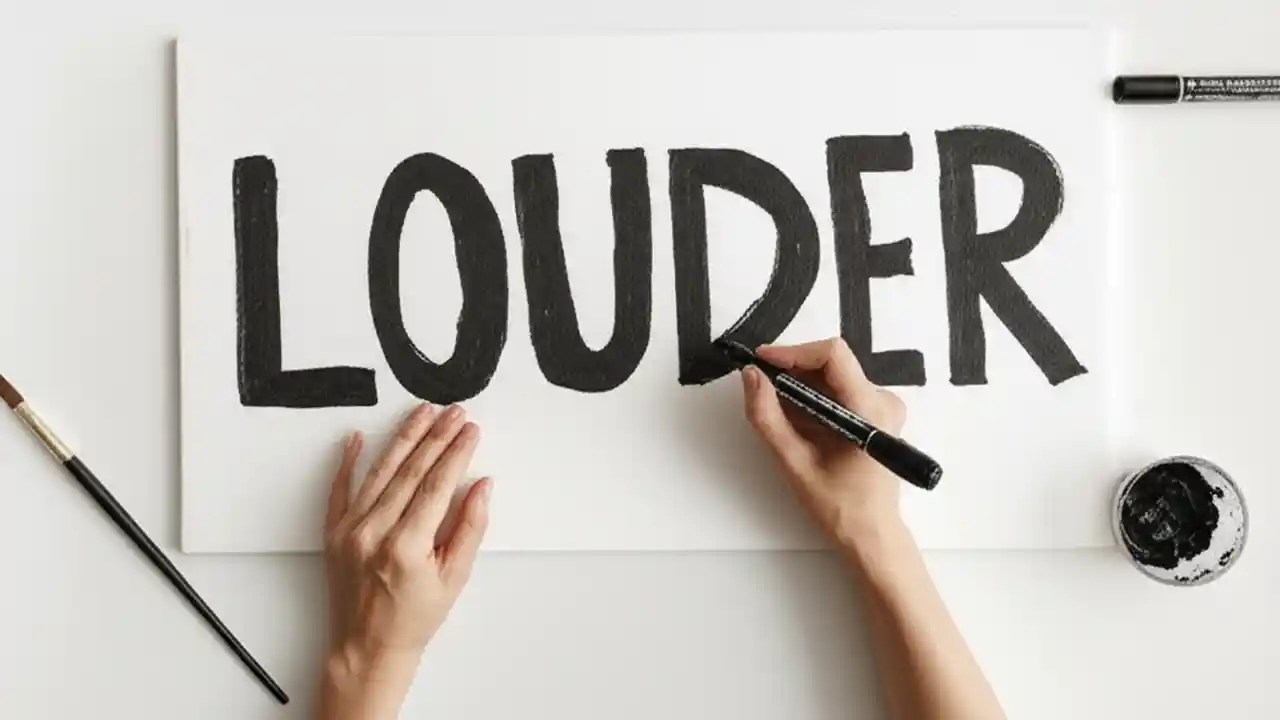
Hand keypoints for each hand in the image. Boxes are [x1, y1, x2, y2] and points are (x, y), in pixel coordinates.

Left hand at [320, 403, 490, 718]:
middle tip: (454, 413)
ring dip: (403, 439)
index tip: (470, 431)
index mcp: (406, 546)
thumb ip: (469, 528)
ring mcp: (349, 531)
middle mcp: (373, 533)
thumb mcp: (454, 578)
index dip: (456, 453)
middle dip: (436, 437)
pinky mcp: (333, 533)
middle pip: (410, 471)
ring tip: (422, 413)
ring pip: (379, 472)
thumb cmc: (413, 619)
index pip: (436, 485)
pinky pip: (339, 489)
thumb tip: (482, 486)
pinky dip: (347, 462)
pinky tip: (357, 437)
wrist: (367, 648)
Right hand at [739, 338, 905, 549]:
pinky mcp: (875, 413)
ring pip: (831, 376)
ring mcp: (882, 405)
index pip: (832, 355)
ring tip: (778, 412)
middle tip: (761, 389)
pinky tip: (797, 422)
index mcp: (870, 410)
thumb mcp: (795, 463)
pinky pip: (838, 390)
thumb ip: (768, 418)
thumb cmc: (839, 506)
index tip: (761, 362)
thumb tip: (750, 375)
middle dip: (792, 372)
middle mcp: (883, 399)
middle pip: (831, 363)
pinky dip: (812, 399)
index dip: (793, 352)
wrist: (871, 533)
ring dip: (800, 387)